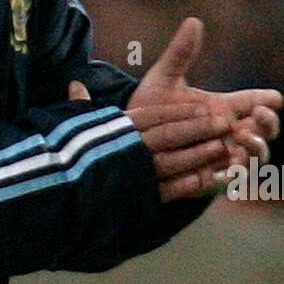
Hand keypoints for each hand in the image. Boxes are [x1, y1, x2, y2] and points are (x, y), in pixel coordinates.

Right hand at [68, 81, 228, 202]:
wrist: (61, 194)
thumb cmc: (69, 157)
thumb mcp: (74, 126)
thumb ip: (82, 106)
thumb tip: (74, 84)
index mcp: (116, 129)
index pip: (153, 115)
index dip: (179, 110)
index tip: (202, 105)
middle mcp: (127, 149)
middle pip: (168, 135)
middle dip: (197, 128)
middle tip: (223, 122)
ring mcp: (134, 175)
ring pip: (171, 162)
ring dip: (197, 155)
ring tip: (220, 147)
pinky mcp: (137, 198)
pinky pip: (164, 191)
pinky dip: (184, 186)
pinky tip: (203, 180)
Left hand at [127, 17, 283, 169]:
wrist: (130, 145)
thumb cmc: (150, 112)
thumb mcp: (163, 80)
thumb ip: (180, 54)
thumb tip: (193, 20)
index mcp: (224, 107)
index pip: (254, 101)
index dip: (267, 100)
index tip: (274, 98)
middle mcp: (231, 132)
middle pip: (265, 129)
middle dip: (269, 123)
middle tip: (261, 114)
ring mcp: (225, 156)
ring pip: (255, 156)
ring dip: (257, 148)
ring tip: (245, 137)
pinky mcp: (212, 178)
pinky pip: (232, 180)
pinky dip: (233, 175)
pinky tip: (229, 168)